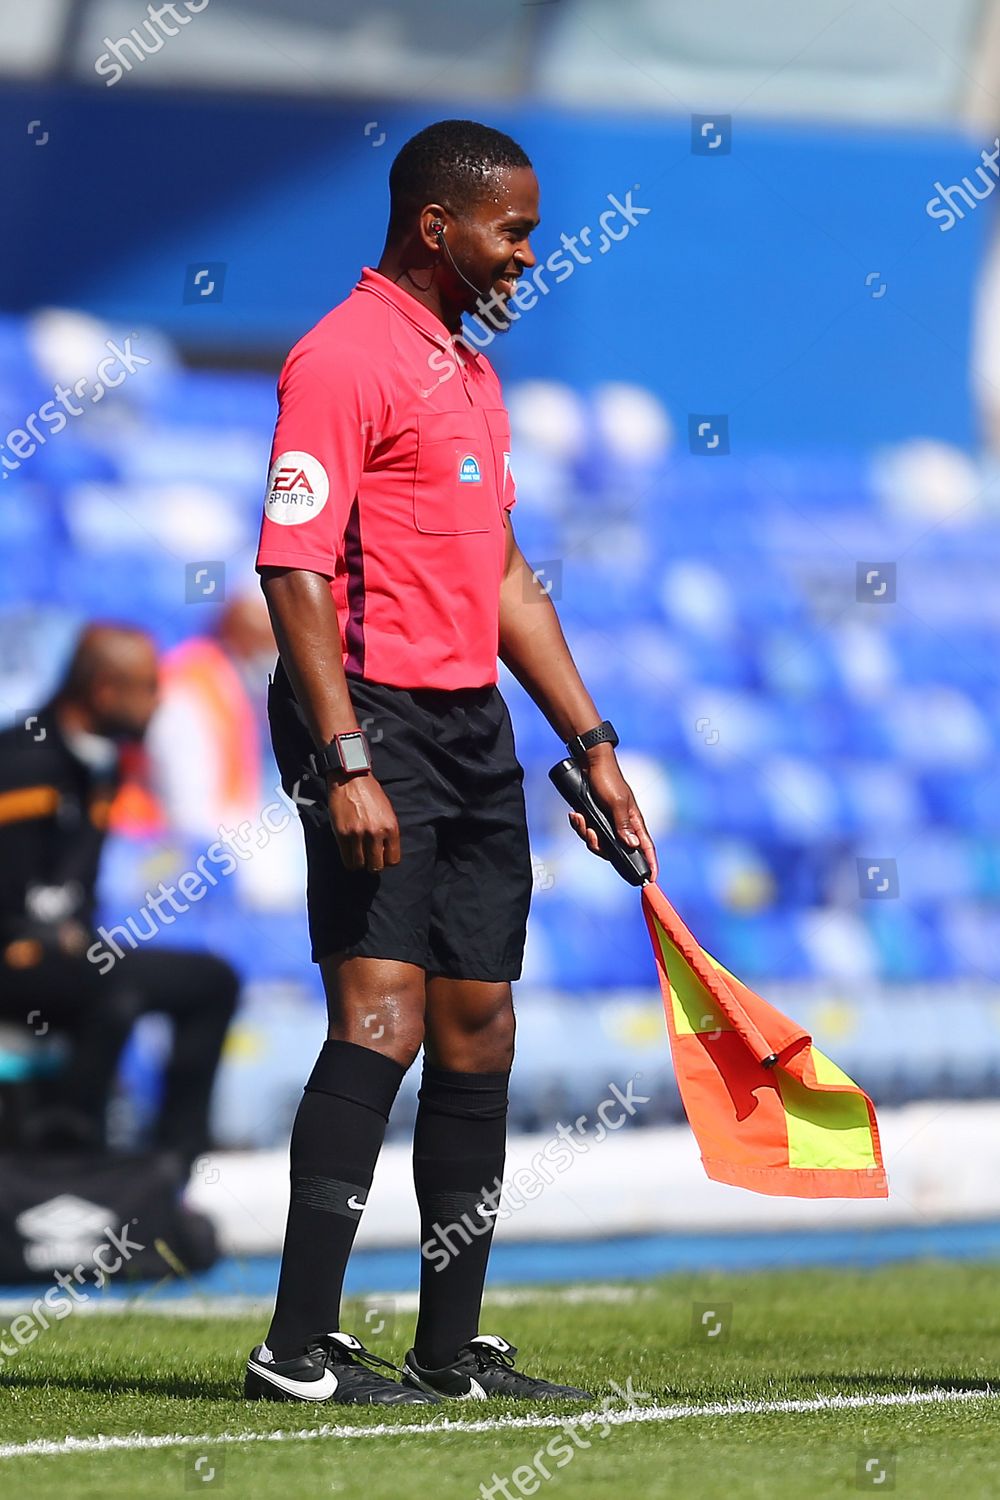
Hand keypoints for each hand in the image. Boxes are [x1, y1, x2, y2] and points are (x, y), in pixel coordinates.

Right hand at [327, 773, 400, 872]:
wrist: (351, 779)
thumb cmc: (370, 793)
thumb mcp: (387, 812)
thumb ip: (388, 832)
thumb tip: (386, 852)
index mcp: (390, 827)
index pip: (393, 860)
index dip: (387, 861)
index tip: (381, 858)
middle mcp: (376, 833)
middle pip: (376, 866)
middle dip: (373, 866)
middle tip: (369, 860)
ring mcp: (358, 835)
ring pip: (360, 865)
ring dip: (360, 864)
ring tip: (358, 856)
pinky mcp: (342, 834)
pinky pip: (347, 859)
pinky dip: (349, 860)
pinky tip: (350, 854)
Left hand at [567, 748, 657, 881]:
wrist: (590, 763)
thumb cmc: (608, 779)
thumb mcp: (616, 801)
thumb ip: (623, 824)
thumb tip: (632, 844)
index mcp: (634, 822)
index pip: (646, 847)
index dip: (650, 863)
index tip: (650, 880)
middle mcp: (622, 825)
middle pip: (615, 851)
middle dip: (600, 847)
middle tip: (591, 833)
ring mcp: (607, 822)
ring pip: (597, 842)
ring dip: (586, 834)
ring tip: (580, 819)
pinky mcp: (593, 817)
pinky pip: (586, 831)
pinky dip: (579, 826)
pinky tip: (574, 815)